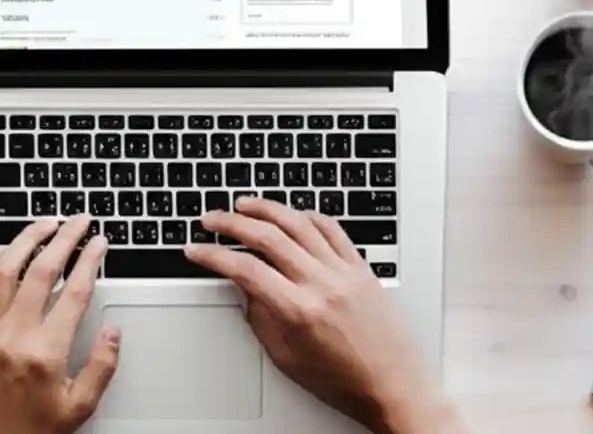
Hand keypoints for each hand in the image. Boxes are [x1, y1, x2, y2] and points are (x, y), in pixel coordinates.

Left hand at [0, 216, 119, 433]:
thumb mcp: (77, 408)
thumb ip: (101, 367)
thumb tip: (114, 332)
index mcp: (45, 353)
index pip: (74, 292)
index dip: (91, 261)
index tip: (99, 245)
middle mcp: (12, 337)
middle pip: (42, 271)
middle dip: (65, 238)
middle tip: (78, 222)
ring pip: (4, 271)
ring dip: (26, 241)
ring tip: (43, 224)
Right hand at [185, 198, 463, 433]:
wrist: (395, 386)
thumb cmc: (345, 382)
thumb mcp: (288, 358)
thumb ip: (262, 318)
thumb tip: (245, 288)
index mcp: (298, 311)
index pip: (244, 269)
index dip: (213, 255)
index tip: (197, 250)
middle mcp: (322, 284)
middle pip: (267, 236)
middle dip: (232, 222)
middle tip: (212, 219)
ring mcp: (344, 272)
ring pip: (299, 223)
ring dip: (267, 209)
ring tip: (245, 204)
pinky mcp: (362, 268)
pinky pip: (332, 229)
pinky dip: (308, 216)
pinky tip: (293, 214)